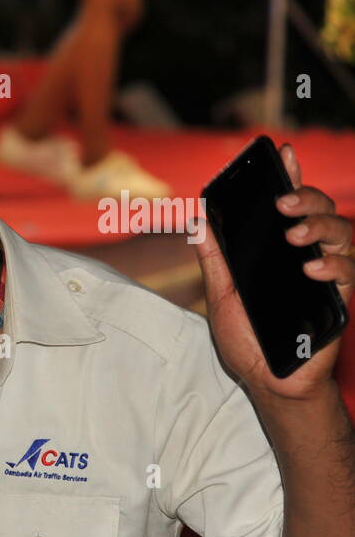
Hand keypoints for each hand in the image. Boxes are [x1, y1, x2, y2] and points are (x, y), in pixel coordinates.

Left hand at [192, 142, 352, 400]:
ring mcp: (329, 277)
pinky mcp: (342, 301)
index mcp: (281, 252)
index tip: (283, 155)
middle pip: (323, 212)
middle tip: (283, 202)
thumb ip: (215, 260)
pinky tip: (313, 270)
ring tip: (295, 235)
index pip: (292, 207)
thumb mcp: (222, 296)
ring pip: (344, 235)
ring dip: (322, 228)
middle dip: (307, 198)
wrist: (269, 382)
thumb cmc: (248, 341)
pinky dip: (333, 268)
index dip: (292, 178)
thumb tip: (198, 223)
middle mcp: (310, 258)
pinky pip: (350, 274)